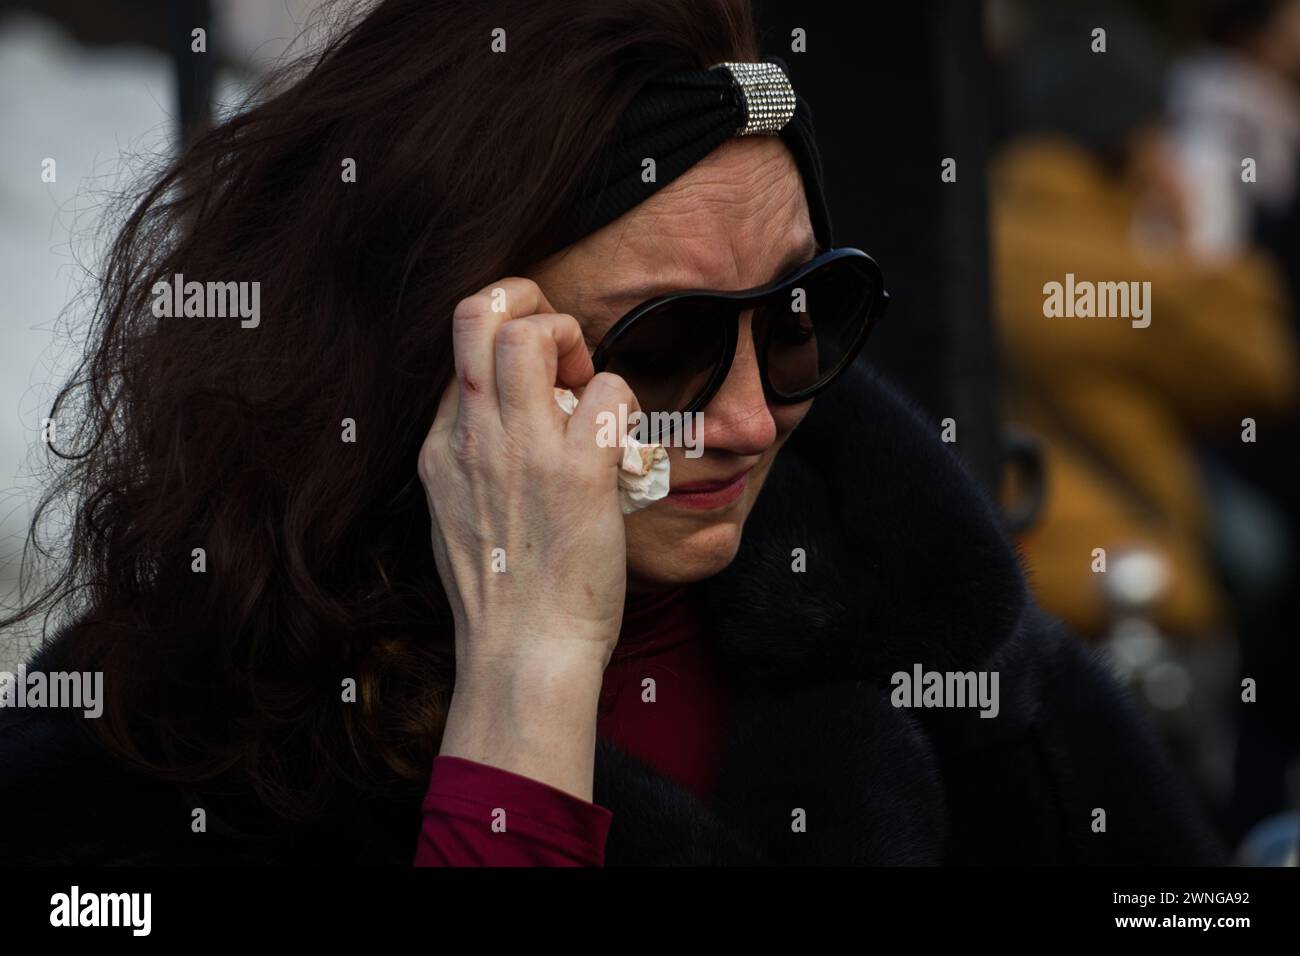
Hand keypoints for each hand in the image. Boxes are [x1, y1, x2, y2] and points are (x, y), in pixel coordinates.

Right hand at [417, 278, 638, 796]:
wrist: (522, 653)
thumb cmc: (503, 593)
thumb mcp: (456, 513)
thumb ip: (474, 457)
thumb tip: (516, 415)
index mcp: (441, 447)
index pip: (459, 345)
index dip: (504, 337)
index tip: (540, 375)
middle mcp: (472, 437)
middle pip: (479, 311)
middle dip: (530, 304)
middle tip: (565, 353)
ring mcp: (521, 450)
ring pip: (534, 333)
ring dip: (574, 343)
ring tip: (590, 391)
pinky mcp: (576, 472)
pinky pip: (607, 390)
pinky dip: (624, 405)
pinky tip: (623, 447)